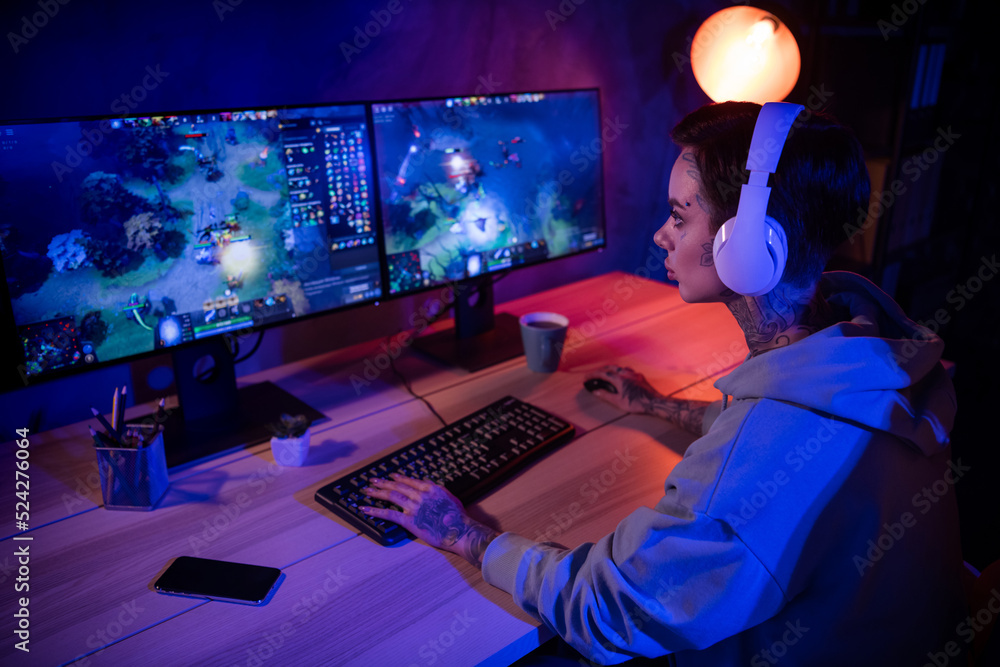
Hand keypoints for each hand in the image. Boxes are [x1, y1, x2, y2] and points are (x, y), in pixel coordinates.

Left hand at [361, 474, 497, 567]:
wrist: (458, 530)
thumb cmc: (457, 517)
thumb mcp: (450, 497)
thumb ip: (437, 490)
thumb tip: (428, 484)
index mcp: (430, 488)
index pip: (410, 481)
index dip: (398, 478)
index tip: (391, 476)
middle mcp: (420, 495)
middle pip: (397, 486)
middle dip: (383, 482)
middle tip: (373, 480)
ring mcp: (413, 507)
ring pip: (391, 495)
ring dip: (377, 492)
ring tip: (367, 490)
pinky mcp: (408, 521)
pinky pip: (389, 514)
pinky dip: (375, 510)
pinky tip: (365, 509)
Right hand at [585, 365, 663, 413]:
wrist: (654, 402)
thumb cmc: (637, 403)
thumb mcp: (618, 402)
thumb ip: (606, 395)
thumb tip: (596, 391)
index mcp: (619, 379)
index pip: (603, 374)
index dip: (593, 375)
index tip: (587, 377)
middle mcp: (626, 374)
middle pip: (610, 368)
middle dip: (601, 370)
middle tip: (595, 374)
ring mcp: (634, 374)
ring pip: (620, 367)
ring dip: (611, 369)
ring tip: (607, 373)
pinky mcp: (640, 377)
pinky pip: (628, 370)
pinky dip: (621, 371)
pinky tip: (622, 376)